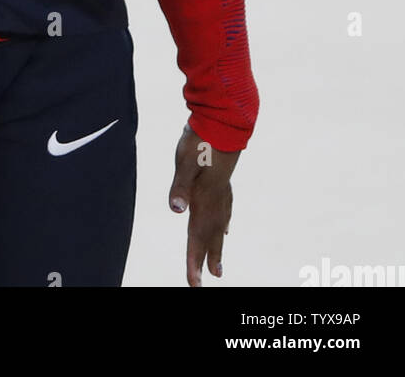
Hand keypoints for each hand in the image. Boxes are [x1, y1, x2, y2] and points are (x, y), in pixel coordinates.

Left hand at [168, 123, 238, 286]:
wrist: (222, 121)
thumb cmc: (200, 141)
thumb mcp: (184, 162)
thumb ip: (180, 187)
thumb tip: (177, 210)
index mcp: (204, 199)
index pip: (197, 237)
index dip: (194, 261)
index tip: (194, 283)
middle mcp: (215, 200)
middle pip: (211, 236)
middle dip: (207, 259)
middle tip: (210, 280)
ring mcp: (222, 191)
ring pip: (220, 226)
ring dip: (218, 246)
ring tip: (219, 265)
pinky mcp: (223, 181)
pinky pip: (226, 210)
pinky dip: (225, 223)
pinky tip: (227, 227)